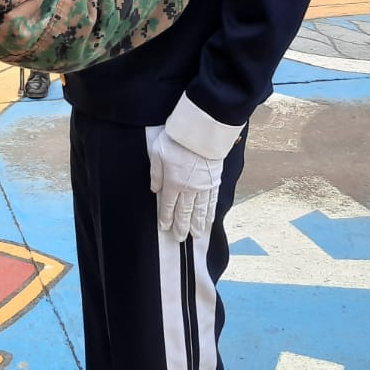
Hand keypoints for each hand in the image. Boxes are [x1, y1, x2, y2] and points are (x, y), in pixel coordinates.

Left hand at [148, 127, 222, 241]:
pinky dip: (210, 212)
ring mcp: (204, 186)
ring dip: (197, 224)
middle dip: (181, 226)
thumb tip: (154, 189)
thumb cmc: (178, 138)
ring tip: (195, 234)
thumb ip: (156, 173)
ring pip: (200, 210)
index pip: (168, 206)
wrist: (203, 130)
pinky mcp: (215, 180)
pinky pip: (212, 201)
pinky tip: (209, 219)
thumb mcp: (157, 152)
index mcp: (173, 183)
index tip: (165, 228)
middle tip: (180, 238)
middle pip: (185, 212)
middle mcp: (189, 189)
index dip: (166, 219)